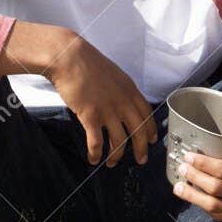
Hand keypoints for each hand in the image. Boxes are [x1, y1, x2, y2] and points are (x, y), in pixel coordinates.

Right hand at [47, 36, 157, 167]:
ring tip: (112, 163)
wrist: (69, 57)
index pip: (147, 114)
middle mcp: (123, 102)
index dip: (151, 129)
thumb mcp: (114, 74)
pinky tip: (93, 159)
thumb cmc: (88, 63)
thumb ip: (121, 89)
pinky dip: (95, 153)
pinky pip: (96, 142)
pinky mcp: (90, 116)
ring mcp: (108, 110)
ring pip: (119, 141)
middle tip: (141, 160)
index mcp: (130, 90)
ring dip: (116, 156)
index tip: (152, 140)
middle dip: (141, 149)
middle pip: (139, 131)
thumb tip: (123, 101)